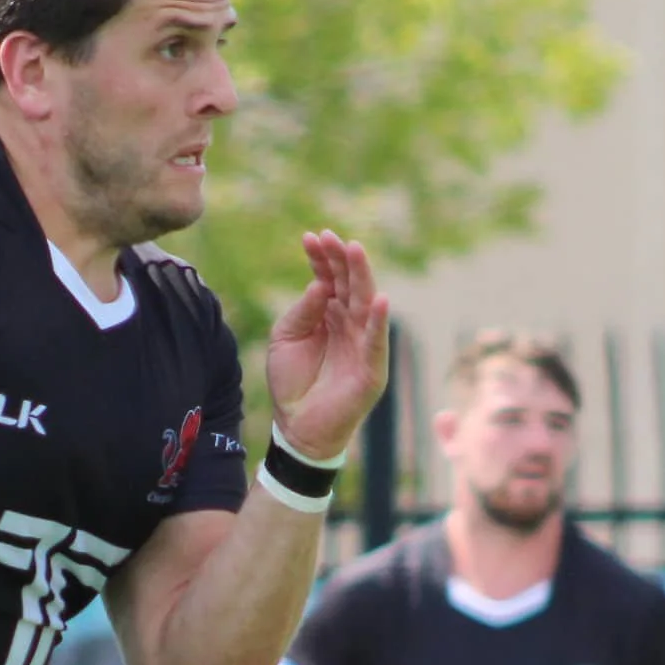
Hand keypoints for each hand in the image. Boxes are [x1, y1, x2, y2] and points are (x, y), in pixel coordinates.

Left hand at [265, 231, 390, 462]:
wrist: (297, 427)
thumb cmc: (292, 383)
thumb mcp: (285, 338)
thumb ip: (302, 311)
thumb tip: (318, 285)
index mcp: (328, 315)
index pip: (329, 279)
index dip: (322, 259)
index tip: (311, 237)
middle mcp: (349, 324)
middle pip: (349, 285)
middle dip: (341, 260)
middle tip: (331, 237)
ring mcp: (363, 344)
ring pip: (365, 304)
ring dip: (362, 277)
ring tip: (355, 250)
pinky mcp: (371, 369)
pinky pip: (376, 341)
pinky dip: (379, 321)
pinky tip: (379, 299)